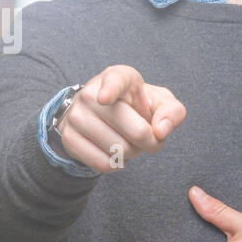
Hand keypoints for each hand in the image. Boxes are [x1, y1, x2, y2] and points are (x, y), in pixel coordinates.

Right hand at [54, 65, 186, 172]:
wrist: (99, 112)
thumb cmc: (135, 105)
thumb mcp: (158, 101)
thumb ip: (172, 111)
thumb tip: (161, 130)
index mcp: (117, 77)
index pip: (114, 82)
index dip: (110, 90)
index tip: (105, 98)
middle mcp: (91, 94)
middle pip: (135, 131)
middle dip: (150, 141)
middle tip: (147, 137)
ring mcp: (76, 117)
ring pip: (119, 150)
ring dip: (132, 153)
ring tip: (126, 140)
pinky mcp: (68, 138)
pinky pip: (103, 164)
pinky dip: (116, 164)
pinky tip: (114, 152)